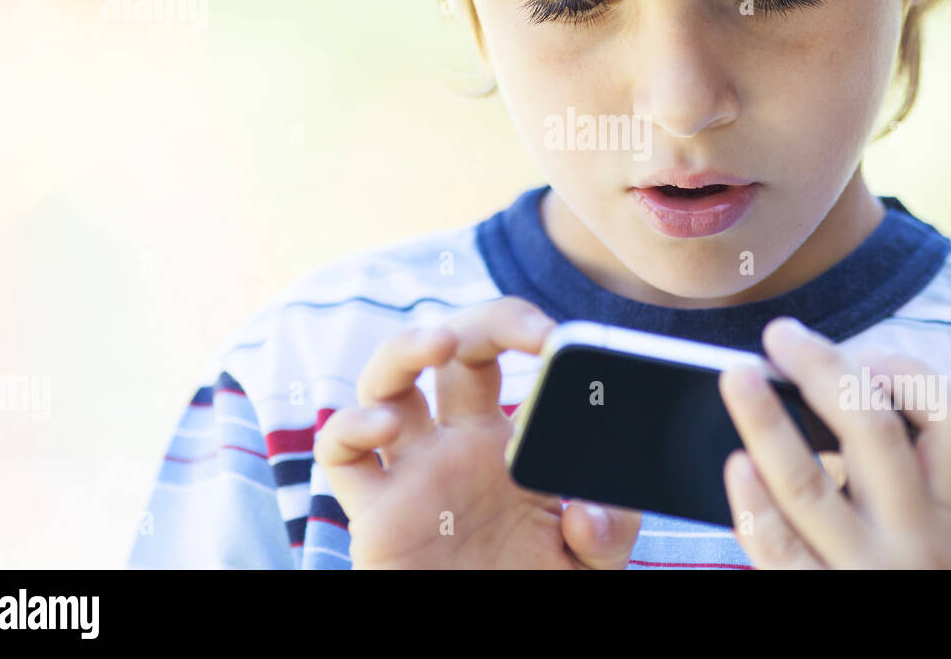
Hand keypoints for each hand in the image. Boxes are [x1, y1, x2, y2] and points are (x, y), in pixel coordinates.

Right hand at [315, 297, 641, 567]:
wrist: (491, 645)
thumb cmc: (532, 593)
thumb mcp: (593, 564)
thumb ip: (610, 533)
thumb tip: (587, 512)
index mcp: (508, 442)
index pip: (505, 357)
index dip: (525, 331)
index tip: (559, 340)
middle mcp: (457, 446)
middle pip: (452, 352)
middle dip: (483, 324)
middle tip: (525, 332)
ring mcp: (414, 474)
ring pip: (387, 384)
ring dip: (404, 349)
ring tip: (438, 343)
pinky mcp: (376, 515)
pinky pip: (341, 455)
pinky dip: (349, 427)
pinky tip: (384, 426)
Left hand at [718, 316, 950, 567]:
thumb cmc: (908, 585)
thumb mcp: (928, 538)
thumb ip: (894, 480)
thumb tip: (816, 400)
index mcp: (948, 513)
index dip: (909, 371)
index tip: (865, 352)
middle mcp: (917, 540)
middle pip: (876, 434)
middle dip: (826, 372)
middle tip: (781, 335)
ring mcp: (867, 575)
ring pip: (814, 485)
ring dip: (769, 423)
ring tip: (738, 377)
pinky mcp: (822, 606)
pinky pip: (781, 551)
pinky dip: (754, 504)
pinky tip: (734, 466)